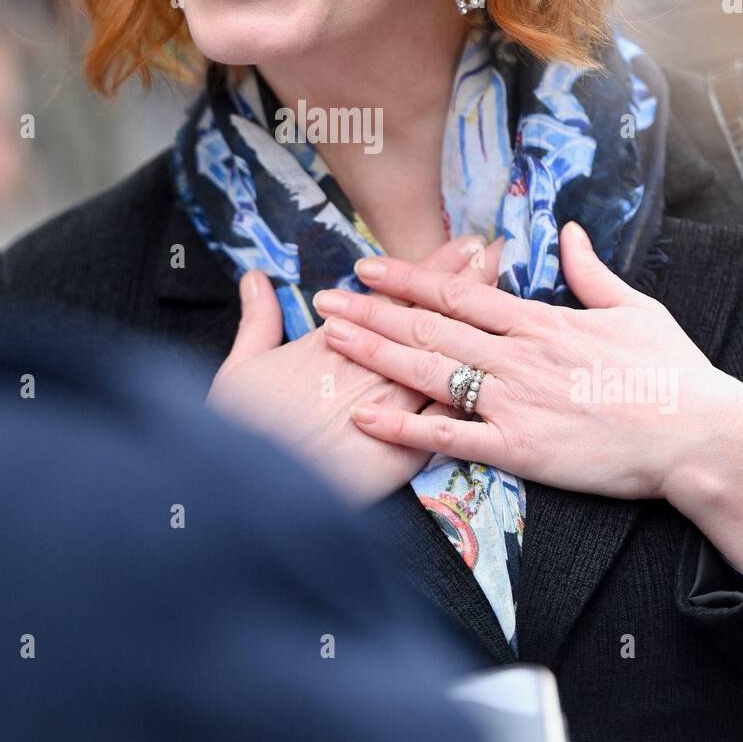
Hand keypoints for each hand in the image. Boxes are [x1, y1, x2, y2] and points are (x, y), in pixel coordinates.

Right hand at [207, 233, 503, 505]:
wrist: (241, 497)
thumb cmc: (236, 433)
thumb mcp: (238, 372)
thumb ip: (256, 322)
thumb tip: (254, 277)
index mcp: (330, 349)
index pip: (391, 300)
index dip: (427, 271)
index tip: (460, 244)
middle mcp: (367, 373)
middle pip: (425, 321)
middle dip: (463, 285)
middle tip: (496, 251)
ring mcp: (386, 413)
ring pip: (443, 362)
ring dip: (477, 329)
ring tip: (506, 304)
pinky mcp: (397, 459)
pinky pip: (445, 424)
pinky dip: (473, 397)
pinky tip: (502, 379)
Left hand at [314, 221, 729, 503]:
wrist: (696, 435)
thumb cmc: (670, 373)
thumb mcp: (633, 308)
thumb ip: (588, 271)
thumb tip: (567, 232)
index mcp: (539, 322)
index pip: (458, 292)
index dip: (407, 278)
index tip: (368, 267)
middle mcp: (516, 356)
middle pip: (429, 326)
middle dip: (372, 311)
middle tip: (325, 298)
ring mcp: (513, 402)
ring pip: (428, 371)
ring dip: (374, 353)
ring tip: (330, 339)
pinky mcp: (518, 449)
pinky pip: (448, 437)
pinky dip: (402, 427)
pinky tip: (364, 418)